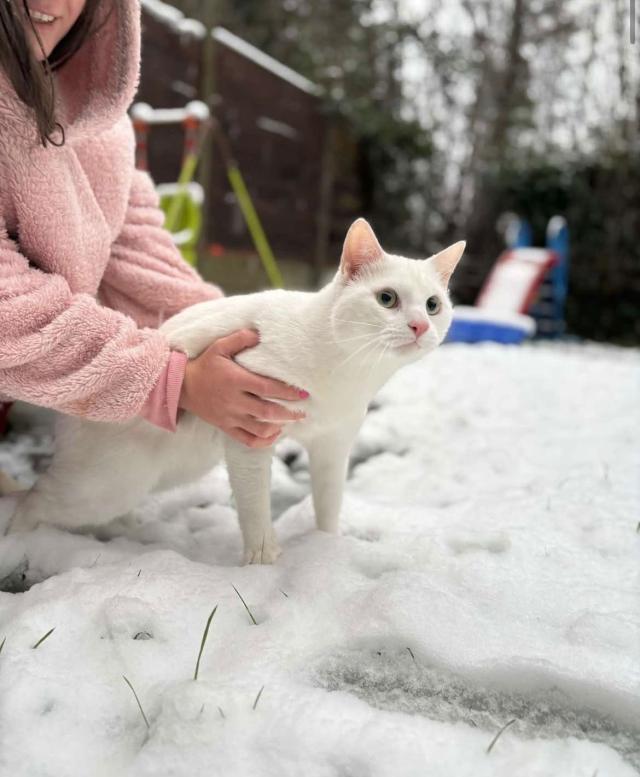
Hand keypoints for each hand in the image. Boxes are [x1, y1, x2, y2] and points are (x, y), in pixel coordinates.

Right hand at [178, 329, 307, 447]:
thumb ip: (240, 339)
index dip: (287, 392)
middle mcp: (234, 401)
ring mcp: (230, 417)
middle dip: (289, 412)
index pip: (267, 388)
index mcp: (235, 380)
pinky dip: (264, 441)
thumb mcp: (219, 346)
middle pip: (267, 411)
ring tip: (291, 421)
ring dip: (279, 427)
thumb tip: (259, 334)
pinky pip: (247, 440)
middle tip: (304, 410)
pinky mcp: (226, 427)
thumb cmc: (205, 365)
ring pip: (260, 429)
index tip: (303, 392)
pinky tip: (274, 433)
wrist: (182, 386)